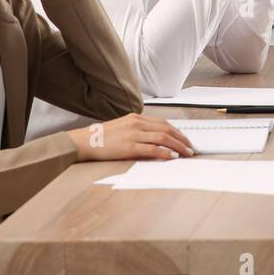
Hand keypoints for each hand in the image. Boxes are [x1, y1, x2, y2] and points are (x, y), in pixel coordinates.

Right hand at [68, 113, 195, 160]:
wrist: (83, 142)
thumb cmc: (101, 138)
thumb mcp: (122, 127)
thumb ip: (137, 130)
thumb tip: (154, 140)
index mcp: (136, 117)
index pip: (163, 122)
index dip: (177, 131)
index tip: (185, 140)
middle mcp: (136, 123)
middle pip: (167, 129)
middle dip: (182, 139)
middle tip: (191, 148)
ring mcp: (133, 134)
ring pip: (163, 138)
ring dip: (178, 146)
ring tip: (186, 153)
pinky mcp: (129, 146)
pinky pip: (152, 149)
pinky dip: (164, 152)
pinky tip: (172, 157)